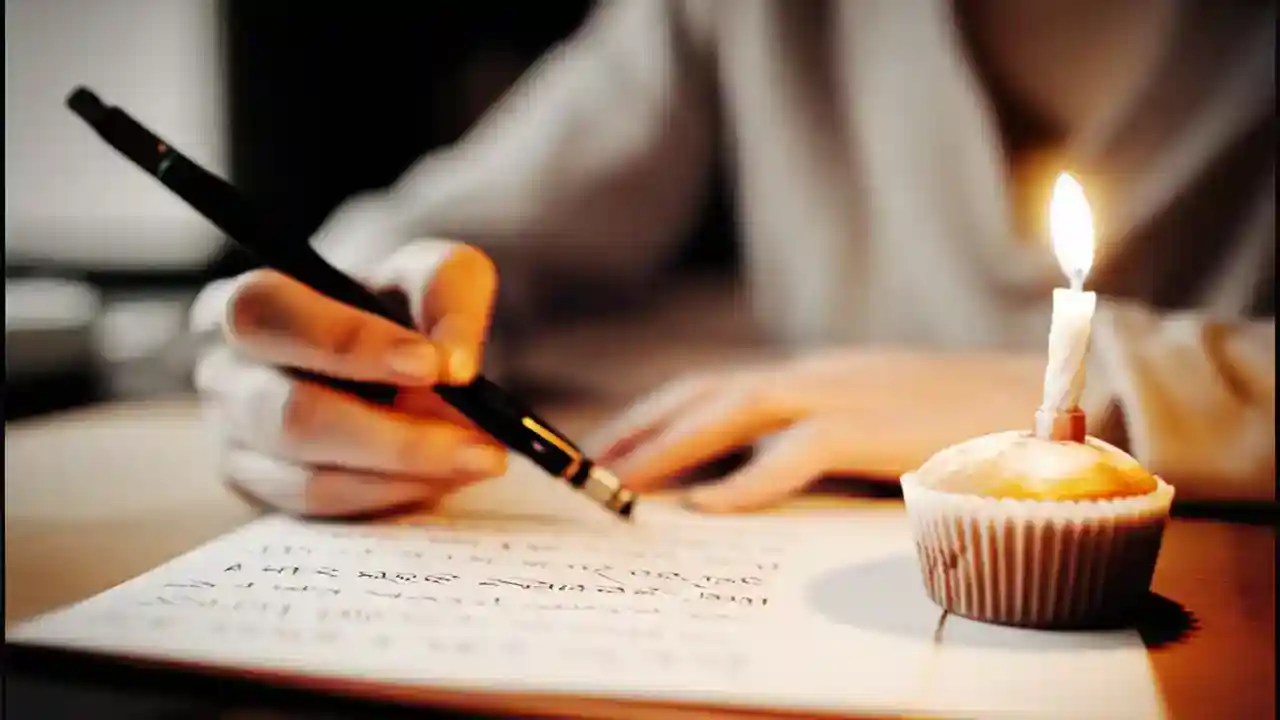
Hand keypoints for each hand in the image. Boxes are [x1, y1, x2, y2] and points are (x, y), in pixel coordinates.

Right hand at [190, 241, 506, 516]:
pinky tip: (446, 478)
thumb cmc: (400, 309)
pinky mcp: (265, 496)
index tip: (432, 366)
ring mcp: (236, 446)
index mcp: (247, 304)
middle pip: (290, 416)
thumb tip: (454, 365)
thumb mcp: (433, 274)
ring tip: (478, 460)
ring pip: (310, 479)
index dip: (350, 342)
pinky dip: (393, 497)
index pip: (273, 316)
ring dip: (405, 475)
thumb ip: (448, 294)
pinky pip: (327, 511)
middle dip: (392, 437)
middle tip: (480, 444)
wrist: (387, 363)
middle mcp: (225, 377)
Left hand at [589, 349, 1044, 511]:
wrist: (1049, 397)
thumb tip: (756, 473)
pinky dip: (751, 480)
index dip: (659, 411)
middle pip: (708, 391)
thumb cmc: (963, 419)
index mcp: (817, 374)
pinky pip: (800, 453)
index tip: (612, 442)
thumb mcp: (878, 418)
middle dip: (644, 427)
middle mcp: (818, 374)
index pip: (717, 384)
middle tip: (592, 466)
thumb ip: (821, 435)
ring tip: (624, 484)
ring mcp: (845, 393)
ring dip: (673, 447)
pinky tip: (711, 506)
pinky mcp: (878, 426)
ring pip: (737, 410)